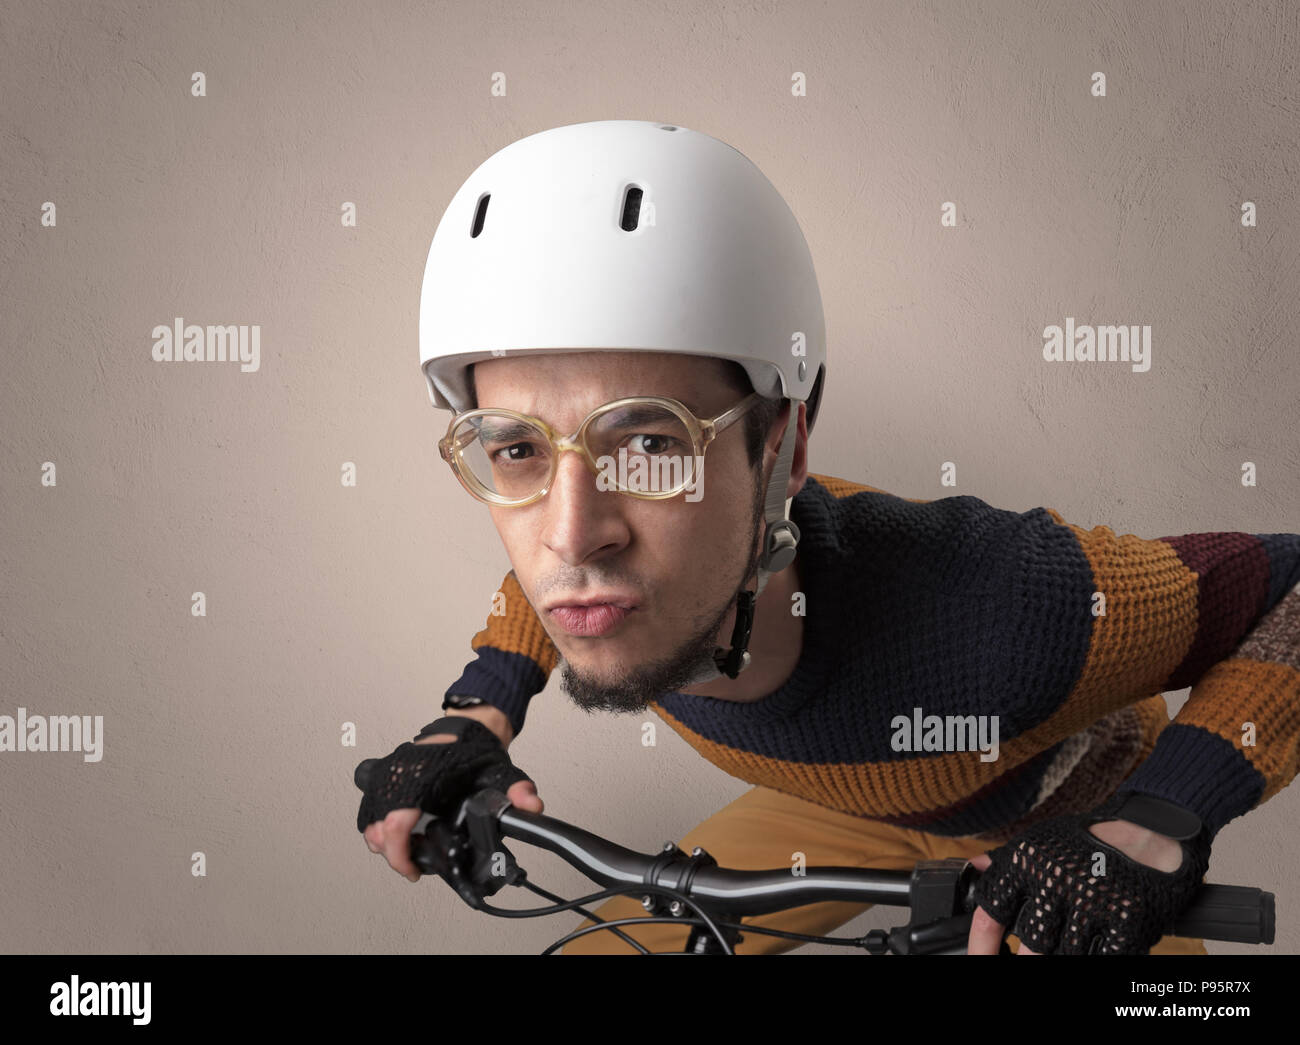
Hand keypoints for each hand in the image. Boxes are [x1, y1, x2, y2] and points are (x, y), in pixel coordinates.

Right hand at [361, 734, 544, 881]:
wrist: (468, 727)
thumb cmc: (478, 750)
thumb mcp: (502, 772)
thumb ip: (519, 790)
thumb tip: (531, 806)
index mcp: (424, 774)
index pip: (396, 821)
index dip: (398, 853)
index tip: (412, 869)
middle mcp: (400, 772)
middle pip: (377, 826)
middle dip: (392, 853)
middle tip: (413, 865)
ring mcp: (390, 772)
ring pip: (369, 817)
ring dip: (383, 841)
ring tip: (407, 852)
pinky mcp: (387, 774)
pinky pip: (371, 805)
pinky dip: (378, 824)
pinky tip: (399, 834)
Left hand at [965, 813, 1209, 953]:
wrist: (1149, 833)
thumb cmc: (1086, 842)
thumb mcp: (1038, 843)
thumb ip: (1004, 862)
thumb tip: (973, 870)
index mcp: (1025, 863)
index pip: (991, 915)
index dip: (981, 946)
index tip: (981, 959)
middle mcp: (1054, 882)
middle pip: (1030, 943)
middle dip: (1028, 958)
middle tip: (1030, 957)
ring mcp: (1090, 903)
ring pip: (1064, 954)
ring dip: (1063, 955)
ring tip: (1069, 942)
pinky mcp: (1124, 920)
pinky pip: (1101, 957)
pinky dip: (1096, 955)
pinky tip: (1094, 946)